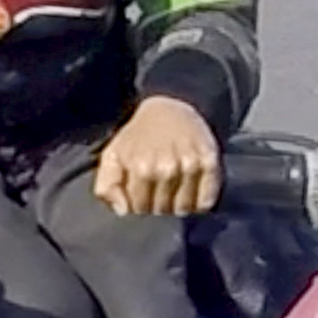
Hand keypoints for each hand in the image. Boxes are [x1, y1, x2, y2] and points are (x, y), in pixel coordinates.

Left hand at [92, 94, 222, 216]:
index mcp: (141, 167)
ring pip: (184, 208)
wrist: (170, 107)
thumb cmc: (139, 136)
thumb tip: (123, 210)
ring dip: (178, 204)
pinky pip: (206, 202)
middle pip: (163, 210)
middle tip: (158, 187)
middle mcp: (167, 167)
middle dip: (158, 204)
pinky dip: (199, 202)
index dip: (139, 202)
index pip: (140, 209)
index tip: (142, 190)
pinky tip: (190, 189)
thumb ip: (107, 186)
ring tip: (173, 188)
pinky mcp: (210, 163)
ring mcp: (191, 165)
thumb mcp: (113, 155)